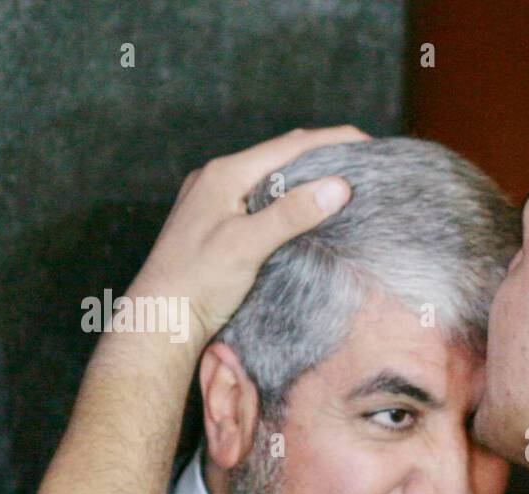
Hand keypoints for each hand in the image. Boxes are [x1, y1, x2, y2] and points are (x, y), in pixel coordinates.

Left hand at [127, 125, 367, 345]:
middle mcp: (218, 179)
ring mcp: (215, 200)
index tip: (368, 142)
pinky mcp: (218, 223)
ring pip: (271, 177)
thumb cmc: (197, 283)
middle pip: (281, 156)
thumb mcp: (248, 245)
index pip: (289, 146)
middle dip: (323, 154)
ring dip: (306, 176)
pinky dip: (289, 198)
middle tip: (362, 161)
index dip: (332, 141)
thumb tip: (339, 186)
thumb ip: (292, 213)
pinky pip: (261, 198)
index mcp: (224, 175)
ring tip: (342, 182)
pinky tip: (305, 211)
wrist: (161, 318)